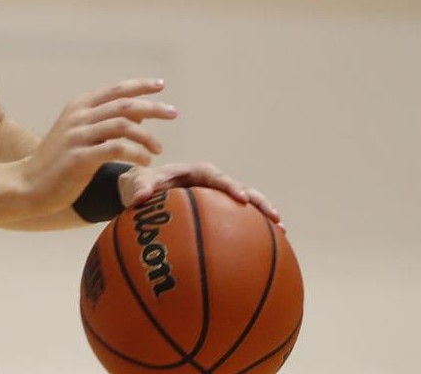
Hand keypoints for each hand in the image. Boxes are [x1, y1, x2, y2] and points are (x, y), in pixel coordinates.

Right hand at [18, 79, 176, 217]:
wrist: (27, 185)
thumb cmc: (55, 163)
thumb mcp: (76, 135)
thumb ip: (102, 122)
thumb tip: (136, 113)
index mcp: (77, 108)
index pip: (115, 90)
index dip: (140, 85)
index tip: (160, 85)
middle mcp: (77, 117)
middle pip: (124, 104)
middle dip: (153, 106)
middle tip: (173, 113)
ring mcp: (77, 137)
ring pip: (123, 125)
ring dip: (147, 136)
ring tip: (157, 150)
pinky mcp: (80, 158)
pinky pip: (117, 149)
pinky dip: (136, 154)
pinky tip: (144, 162)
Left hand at [120, 162, 282, 228]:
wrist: (142, 190)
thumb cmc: (141, 184)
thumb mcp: (137, 182)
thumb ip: (139, 188)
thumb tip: (138, 199)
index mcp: (197, 172)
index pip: (217, 177)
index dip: (231, 186)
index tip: (241, 198)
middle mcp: (212, 183)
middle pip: (241, 189)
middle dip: (258, 201)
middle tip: (274, 217)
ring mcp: (218, 197)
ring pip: (247, 204)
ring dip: (263, 215)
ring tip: (282, 230)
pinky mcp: (219, 211)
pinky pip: (238, 219)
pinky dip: (253, 228)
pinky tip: (267, 247)